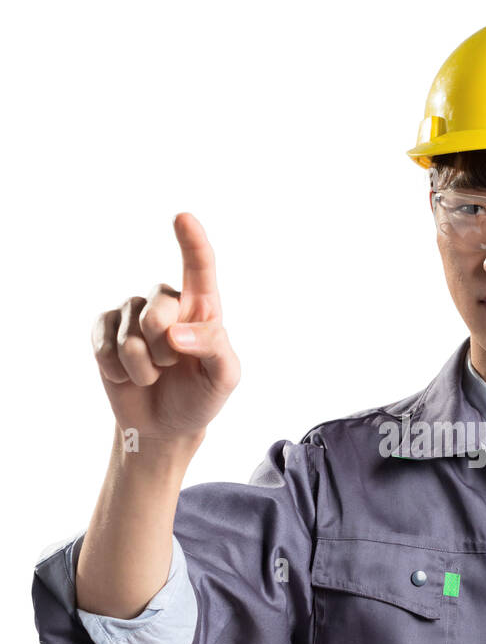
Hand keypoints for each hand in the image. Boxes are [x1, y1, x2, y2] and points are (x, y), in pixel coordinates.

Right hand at [90, 212, 240, 445]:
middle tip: (172, 366)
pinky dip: (116, 369)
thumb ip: (214, 347)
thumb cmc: (201, 396)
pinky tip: (127, 376)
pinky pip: (103, 344)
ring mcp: (133, 314)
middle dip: (163, 349)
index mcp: (202, 307)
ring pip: (129, 334)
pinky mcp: (105, 330)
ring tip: (153, 375)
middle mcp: (167, 303)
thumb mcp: (224, 377)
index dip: (192, 242)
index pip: (200, 267)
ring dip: (142, 367)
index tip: (183, 218)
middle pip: (157, 310)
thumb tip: (176, 334)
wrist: (166, 425)